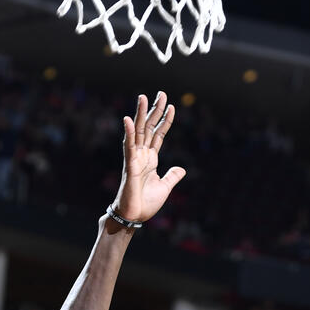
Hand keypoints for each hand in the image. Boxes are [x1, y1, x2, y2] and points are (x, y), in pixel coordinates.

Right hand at [110, 91, 186, 223]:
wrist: (135, 216)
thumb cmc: (146, 203)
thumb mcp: (165, 187)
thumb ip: (172, 176)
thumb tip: (182, 169)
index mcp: (151, 158)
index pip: (158, 134)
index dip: (165, 120)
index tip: (172, 106)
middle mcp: (142, 154)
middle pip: (148, 127)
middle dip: (155, 110)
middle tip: (161, 93)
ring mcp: (135, 158)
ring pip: (137, 131)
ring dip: (140, 114)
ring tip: (143, 97)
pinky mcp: (130, 165)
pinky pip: (129, 146)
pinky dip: (128, 132)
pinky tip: (128, 119)